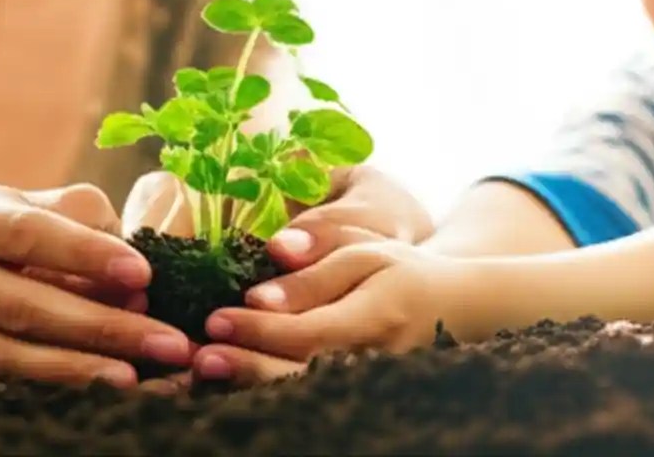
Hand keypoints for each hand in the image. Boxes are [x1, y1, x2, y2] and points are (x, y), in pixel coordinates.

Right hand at [0, 183, 192, 393]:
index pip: (28, 232)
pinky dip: (46, 400)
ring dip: (79, 371)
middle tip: (168, 344)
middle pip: (23, 304)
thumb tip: (144, 273)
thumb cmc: (32, 239)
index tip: (144, 275)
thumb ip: (104, 229)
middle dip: (104, 327)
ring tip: (137, 378)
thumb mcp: (62, 216)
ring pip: (8, 357)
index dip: (87, 254)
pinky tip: (93, 403)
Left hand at [166, 166, 435, 387]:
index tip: (215, 319)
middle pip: (299, 373)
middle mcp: (372, 362)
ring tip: (201, 375)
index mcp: (377, 319)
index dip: (259, 329)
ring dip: (248, 386)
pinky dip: (264, 393)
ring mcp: (366, 387)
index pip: (308, 332)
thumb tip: (262, 291)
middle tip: (198, 357)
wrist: (455, 310)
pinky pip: (305, 399)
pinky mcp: (355, 396)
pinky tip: (227, 384)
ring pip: (300, 393)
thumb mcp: (365, 255)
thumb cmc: (403, 273)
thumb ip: (316, 270)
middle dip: (245, 366)